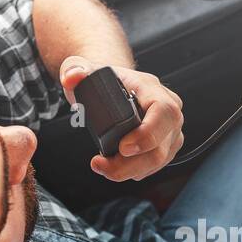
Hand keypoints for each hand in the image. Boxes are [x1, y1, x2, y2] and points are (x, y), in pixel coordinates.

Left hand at [59, 57, 184, 180]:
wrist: (115, 89)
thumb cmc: (104, 80)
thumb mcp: (85, 69)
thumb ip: (75, 70)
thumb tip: (71, 78)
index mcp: (153, 89)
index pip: (163, 112)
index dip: (147, 134)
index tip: (123, 147)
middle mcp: (169, 111)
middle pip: (160, 146)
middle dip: (131, 164)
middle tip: (103, 166)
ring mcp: (170, 131)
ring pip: (158, 160)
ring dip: (129, 171)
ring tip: (104, 167)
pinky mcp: (166, 147)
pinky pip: (154, 166)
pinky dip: (134, 172)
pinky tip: (117, 167)